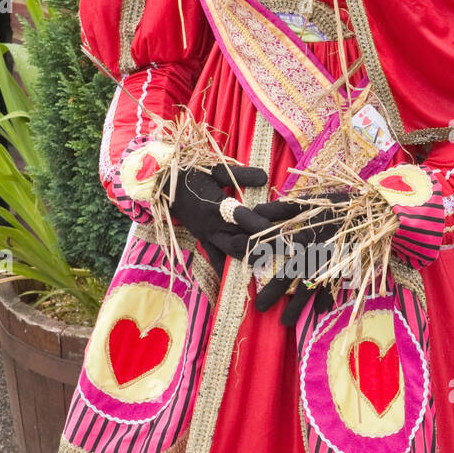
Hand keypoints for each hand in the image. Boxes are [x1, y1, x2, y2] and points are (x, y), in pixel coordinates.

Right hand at [168, 163, 286, 276]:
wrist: (163, 187)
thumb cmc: (193, 175)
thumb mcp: (215, 170)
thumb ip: (241, 175)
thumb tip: (265, 178)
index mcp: (214, 206)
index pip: (239, 216)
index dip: (257, 222)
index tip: (276, 227)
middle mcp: (212, 226)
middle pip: (242, 240)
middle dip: (266, 244)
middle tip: (290, 245)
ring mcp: (208, 237)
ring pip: (234, 253)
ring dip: (255, 257)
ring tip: (279, 259)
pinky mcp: (204, 242)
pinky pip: (216, 261)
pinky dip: (229, 271)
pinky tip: (244, 282)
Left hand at [251, 196, 343, 325]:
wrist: (373, 210)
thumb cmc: (337, 205)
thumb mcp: (308, 202)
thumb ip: (281, 208)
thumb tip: (255, 211)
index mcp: (301, 232)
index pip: (272, 244)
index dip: (255, 252)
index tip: (245, 262)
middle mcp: (312, 251)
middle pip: (288, 275)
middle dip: (273, 292)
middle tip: (260, 307)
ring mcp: (328, 263)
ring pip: (308, 288)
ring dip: (296, 307)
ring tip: (284, 321)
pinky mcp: (344, 269)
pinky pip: (332, 289)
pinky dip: (326, 300)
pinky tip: (319, 311)